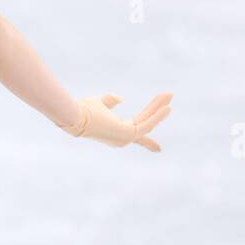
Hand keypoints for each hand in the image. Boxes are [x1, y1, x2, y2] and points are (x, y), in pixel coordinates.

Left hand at [57, 92, 172, 150]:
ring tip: (169, 94)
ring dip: (158, 107)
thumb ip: (109, 101)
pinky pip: (147, 124)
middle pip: (144, 123)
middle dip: (157, 109)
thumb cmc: (84, 110)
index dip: (147, 142)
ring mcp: (124, 139)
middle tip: (169, 95)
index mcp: (115, 133)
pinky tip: (167, 106)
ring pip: (147, 122)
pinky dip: (157, 115)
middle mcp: (121, 139)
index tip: (158, 150)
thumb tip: (120, 99)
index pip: (136, 136)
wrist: (75, 115)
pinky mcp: (127, 134)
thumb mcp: (100, 103)